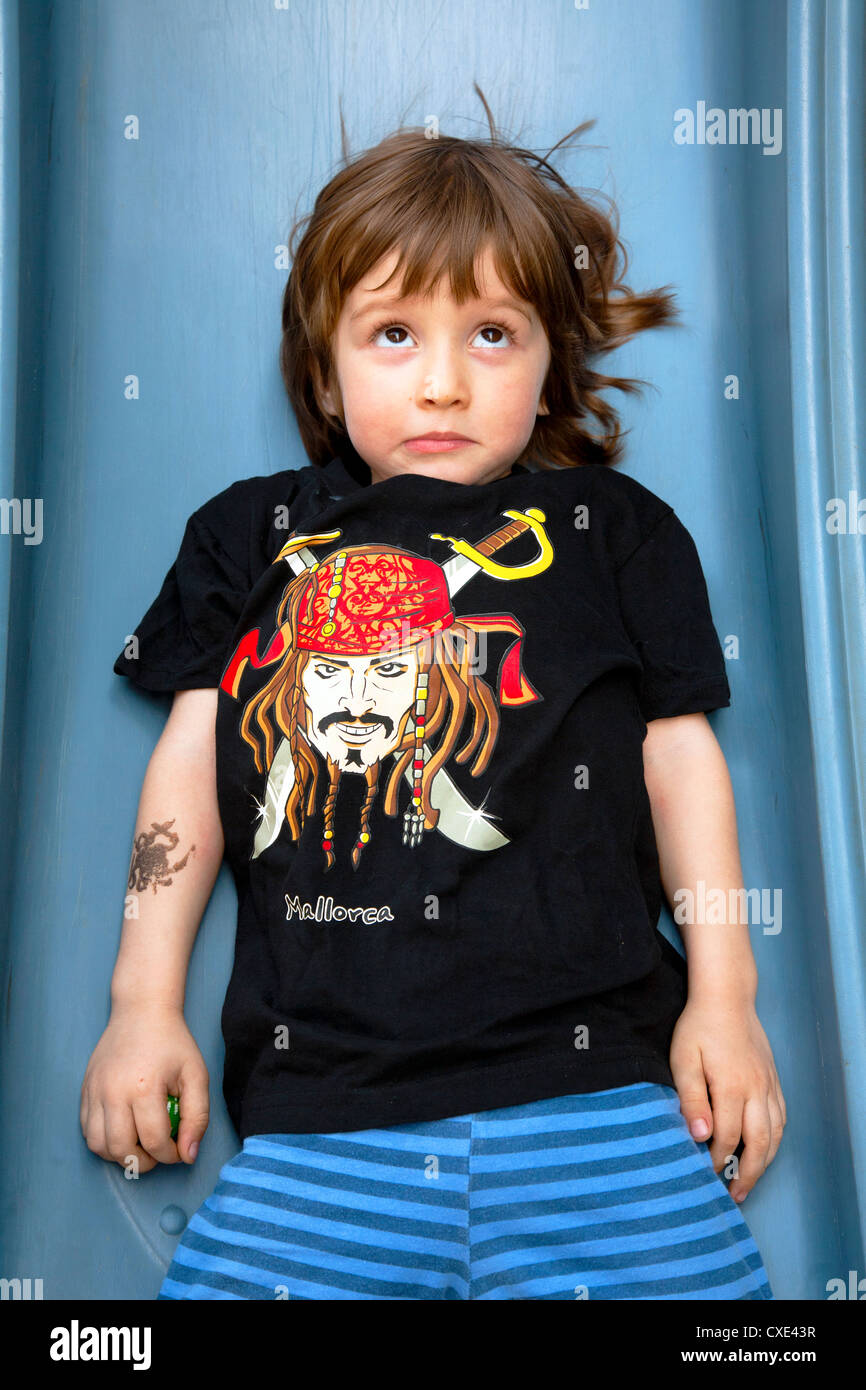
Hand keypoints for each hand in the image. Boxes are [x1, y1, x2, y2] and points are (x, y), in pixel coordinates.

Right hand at [80, 1002, 209, 1172]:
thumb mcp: (196, 1075)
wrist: (141, 1012)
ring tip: (140, 1147)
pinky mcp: (85, 1090)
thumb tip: (188, 1155)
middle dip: (143, 1162)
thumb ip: (197, 1117)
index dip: (170, 1155)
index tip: (179, 1150)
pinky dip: (103, 1142)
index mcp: (144, 1087)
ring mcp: (95, 1091)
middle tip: (158, 1155)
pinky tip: (123, 1133)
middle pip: (121, 1149)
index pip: (154, 1141)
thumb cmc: (172, 1043)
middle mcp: (113, 1091)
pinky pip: (87, 1131)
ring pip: (98, 1146)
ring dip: (120, 1156)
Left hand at [669, 997, 785, 1202]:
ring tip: (749, 1180)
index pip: (727, 1138)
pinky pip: (781, 1117)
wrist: (727, 996)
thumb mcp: (683, 1060)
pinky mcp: (774, 1079)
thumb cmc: (699, 1027)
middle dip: (747, 1174)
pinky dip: (775, 1139)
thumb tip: (700, 1135)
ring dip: (764, 1161)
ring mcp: (769, 1085)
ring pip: (775, 1134)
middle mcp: (757, 1090)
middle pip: (759, 1144)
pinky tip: (764, 1147)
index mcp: (733, 1088)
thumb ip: (691, 1099)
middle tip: (734, 1195)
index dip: (715, 1160)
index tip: (703, 1174)